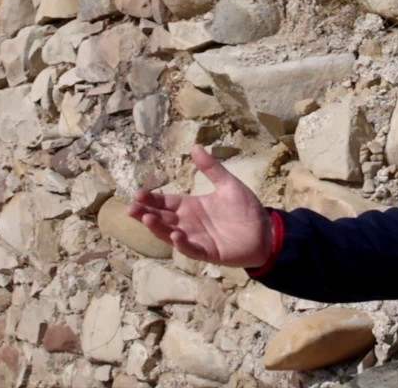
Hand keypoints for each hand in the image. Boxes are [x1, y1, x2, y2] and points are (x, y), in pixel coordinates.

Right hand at [127, 144, 272, 266]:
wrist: (266, 231)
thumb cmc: (246, 209)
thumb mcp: (228, 184)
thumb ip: (211, 168)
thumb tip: (195, 146)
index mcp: (192, 207)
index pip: (166, 202)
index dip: (151, 199)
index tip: (138, 194)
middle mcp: (189, 223)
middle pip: (163, 219)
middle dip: (146, 214)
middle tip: (131, 209)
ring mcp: (197, 239)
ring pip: (171, 234)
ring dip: (158, 228)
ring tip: (146, 218)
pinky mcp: (207, 252)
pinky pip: (191, 248)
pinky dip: (182, 243)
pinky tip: (175, 235)